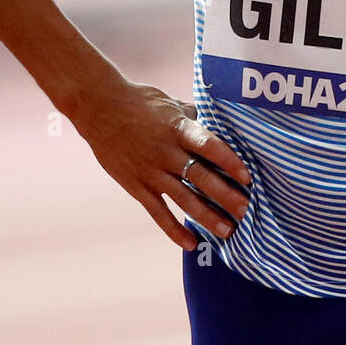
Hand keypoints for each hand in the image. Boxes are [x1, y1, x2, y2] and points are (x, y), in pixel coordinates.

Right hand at [69, 80, 251, 250]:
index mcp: (178, 128)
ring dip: (207, 217)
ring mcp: (151, 171)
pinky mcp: (136, 186)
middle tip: (245, 211)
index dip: (229, 162)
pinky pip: (158, 212)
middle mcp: (166, 152)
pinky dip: (173, 230)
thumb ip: (191, 116)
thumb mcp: (170, 102)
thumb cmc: (138, 100)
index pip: (209, 146)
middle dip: (226, 196)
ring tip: (227, 231)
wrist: (98, 107)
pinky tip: (191, 244)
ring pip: (184, 199)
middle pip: (201, 177)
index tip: (247, 178)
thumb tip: (209, 122)